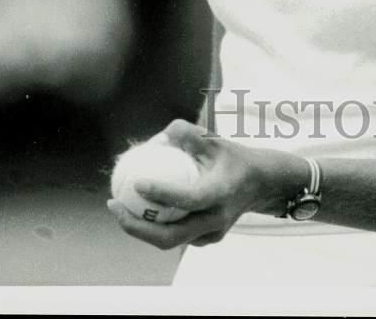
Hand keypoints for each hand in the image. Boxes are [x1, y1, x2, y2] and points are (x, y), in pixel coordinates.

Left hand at [106, 118, 305, 250]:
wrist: (261, 184)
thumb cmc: (233, 157)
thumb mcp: (213, 138)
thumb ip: (185, 133)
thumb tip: (156, 138)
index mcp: (220, 194)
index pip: (187, 200)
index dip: (161, 194)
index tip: (137, 182)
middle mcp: (216, 219)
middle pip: (170, 236)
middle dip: (136, 227)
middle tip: (114, 206)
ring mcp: (212, 234)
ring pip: (169, 241)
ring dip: (140, 229)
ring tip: (119, 209)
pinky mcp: (208, 240)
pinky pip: (176, 236)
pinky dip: (155, 226)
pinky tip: (139, 210)